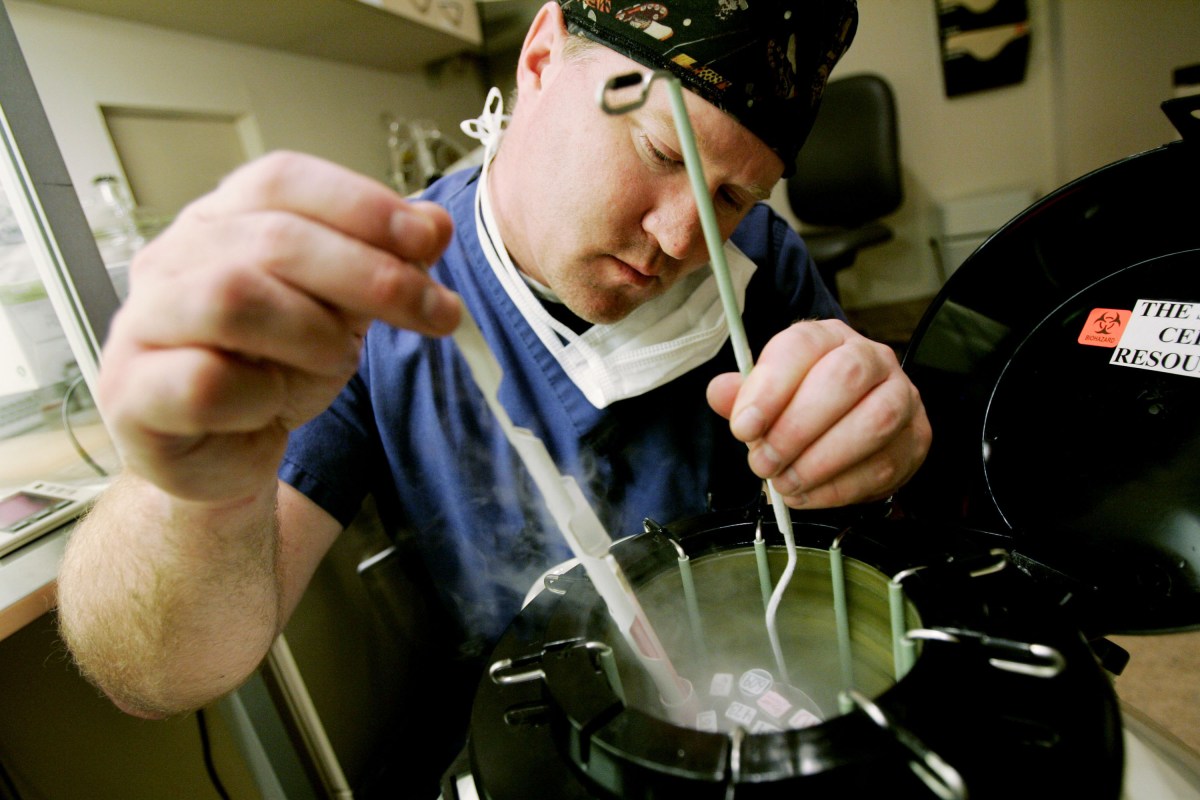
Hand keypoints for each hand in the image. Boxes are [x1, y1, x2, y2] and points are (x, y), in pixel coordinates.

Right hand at [98, 151, 459, 502]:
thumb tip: (436, 224)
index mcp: (219, 222)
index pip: (281, 179)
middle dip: (371, 275)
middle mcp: (170, 260)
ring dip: (312, 333)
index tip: (428, 240)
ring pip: (232, 298)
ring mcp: (141, 324)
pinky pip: (204, 382)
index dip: (361, 203)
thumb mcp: (341, 310)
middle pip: (273, 238)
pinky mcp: (131, 394)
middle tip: (437, 312)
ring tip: (337, 361)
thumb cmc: (273, 371)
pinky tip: (270, 406)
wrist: (223, 458)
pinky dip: (260, 397)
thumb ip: (382, 263)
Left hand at [706, 319, 930, 507]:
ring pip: (873, 422)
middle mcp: (872, 358)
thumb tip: (719, 393)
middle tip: (763, 462)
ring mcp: (902, 396)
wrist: (859, 424)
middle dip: (795, 428)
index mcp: (829, 338)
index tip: (743, 427)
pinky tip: (806, 494)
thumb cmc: (807, 404)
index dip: (770, 387)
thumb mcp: (770, 393)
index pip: (802, 345)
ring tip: (784, 482)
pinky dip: (837, 488)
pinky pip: (882, 466)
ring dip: (820, 461)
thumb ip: (743, 394)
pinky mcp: (916, 439)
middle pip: (843, 379)